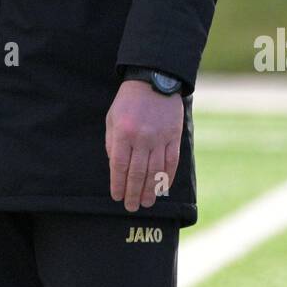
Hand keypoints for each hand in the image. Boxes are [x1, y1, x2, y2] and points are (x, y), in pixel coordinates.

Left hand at [105, 81, 182, 210]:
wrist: (154, 80)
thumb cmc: (128, 100)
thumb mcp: (112, 117)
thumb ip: (112, 142)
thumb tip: (114, 166)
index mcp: (123, 132)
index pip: (119, 165)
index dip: (118, 184)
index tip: (117, 196)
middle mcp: (142, 137)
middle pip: (137, 172)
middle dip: (133, 193)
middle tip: (131, 207)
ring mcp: (160, 138)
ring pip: (155, 171)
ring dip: (150, 190)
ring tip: (146, 203)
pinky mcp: (174, 136)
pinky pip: (172, 162)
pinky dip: (167, 177)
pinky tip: (163, 188)